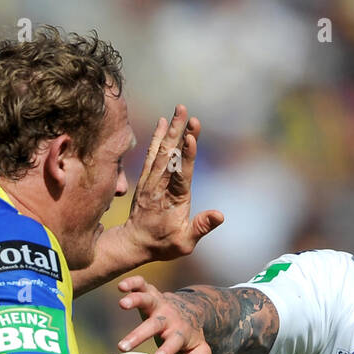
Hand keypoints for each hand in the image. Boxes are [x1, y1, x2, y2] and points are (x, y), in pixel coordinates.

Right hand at [117, 275, 218, 353]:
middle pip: (155, 324)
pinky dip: (132, 283)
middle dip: (140, 334)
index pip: (174, 342)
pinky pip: (142, 284)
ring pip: (148, 299)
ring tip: (122, 304)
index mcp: (180, 333)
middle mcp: (169, 317)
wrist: (193, 310)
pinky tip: (120, 286)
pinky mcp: (151, 293)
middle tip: (123, 346)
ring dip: (135, 299)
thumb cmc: (191, 337)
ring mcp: (160, 303)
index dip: (168, 349)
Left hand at [121, 105, 223, 261]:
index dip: (187, 155)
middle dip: (180, 132)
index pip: (181, 173)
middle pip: (171, 155)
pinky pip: (152, 154)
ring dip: (171, 129)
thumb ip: (200, 227)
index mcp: (174, 199)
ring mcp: (152, 180)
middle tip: (186, 111)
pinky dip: (157, 137)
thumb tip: (220, 215)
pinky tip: (164, 122)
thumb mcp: (184, 243)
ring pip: (162, 150)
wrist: (134, 243)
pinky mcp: (146, 178)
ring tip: (180, 108)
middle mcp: (161, 186)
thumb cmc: (163, 244)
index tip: (190, 136)